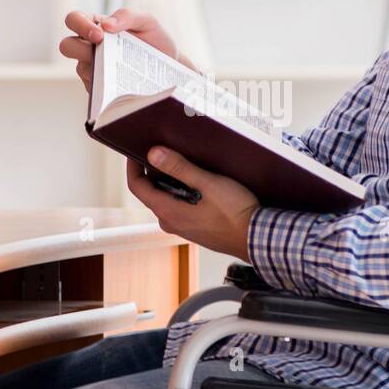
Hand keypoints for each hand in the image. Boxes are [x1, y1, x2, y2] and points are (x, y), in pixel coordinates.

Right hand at [58, 7, 196, 93]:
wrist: (169, 66)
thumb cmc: (154, 39)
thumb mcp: (147, 21)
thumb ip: (127, 15)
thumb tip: (107, 25)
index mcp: (95, 25)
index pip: (73, 19)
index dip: (79, 25)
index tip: (99, 34)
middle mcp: (89, 47)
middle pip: (67, 46)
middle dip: (79, 48)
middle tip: (102, 50)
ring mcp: (93, 69)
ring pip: (81, 69)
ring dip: (97, 69)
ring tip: (120, 70)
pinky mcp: (100, 89)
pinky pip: (94, 90)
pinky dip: (107, 87)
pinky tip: (123, 87)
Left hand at [126, 146, 258, 261]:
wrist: (255, 238)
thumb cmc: (235, 213)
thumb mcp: (207, 183)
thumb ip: (179, 168)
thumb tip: (154, 154)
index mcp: (168, 211)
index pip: (137, 186)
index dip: (133, 166)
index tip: (135, 150)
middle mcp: (170, 222)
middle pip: (150, 192)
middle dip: (152, 171)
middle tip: (163, 151)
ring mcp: (182, 227)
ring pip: (166, 199)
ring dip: (169, 182)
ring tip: (182, 164)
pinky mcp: (194, 229)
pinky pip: (179, 207)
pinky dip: (181, 193)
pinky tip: (197, 183)